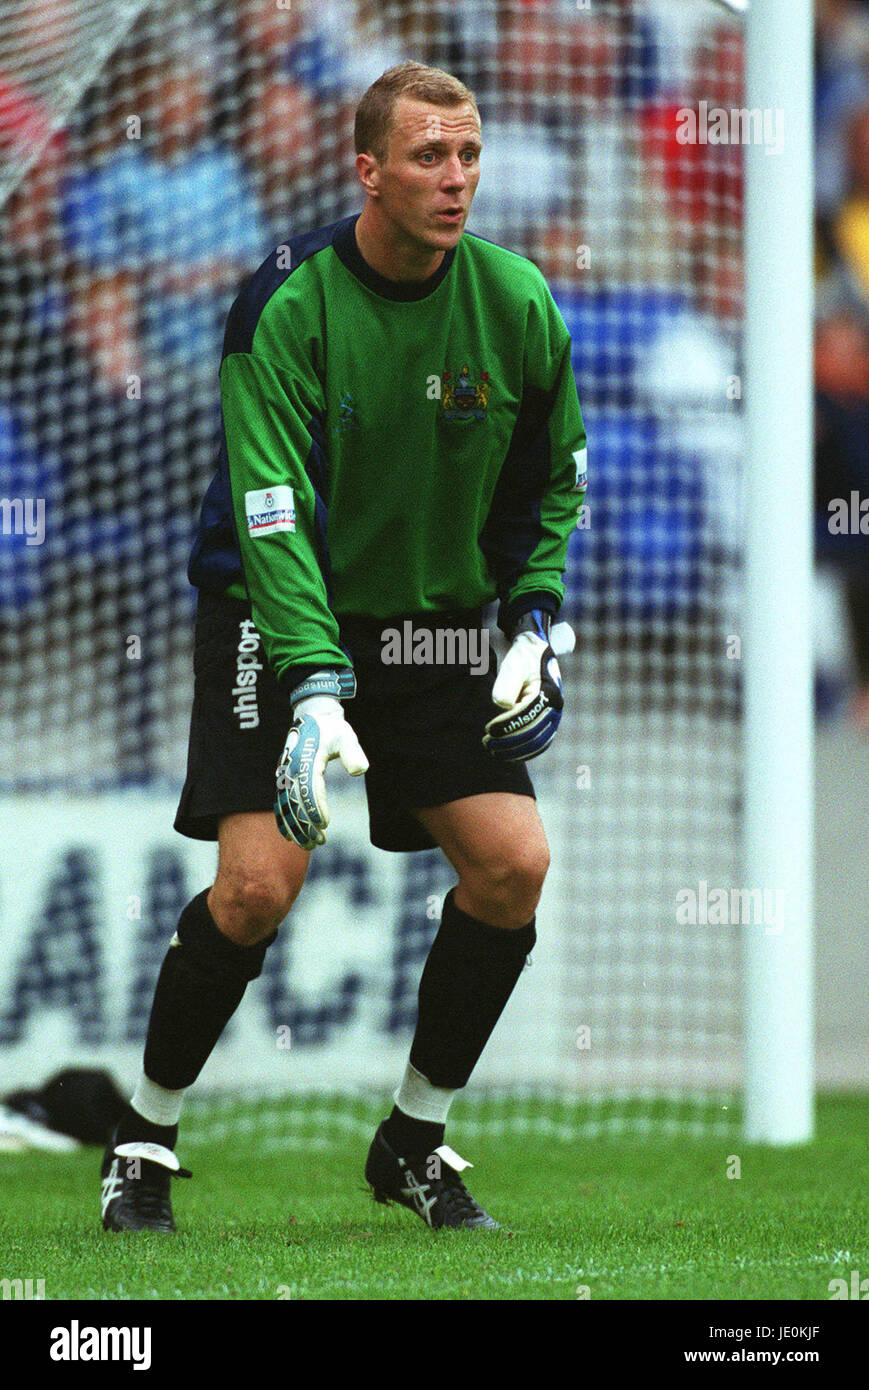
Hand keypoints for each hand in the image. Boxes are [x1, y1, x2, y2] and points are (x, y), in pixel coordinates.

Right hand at [274, 695, 367, 848]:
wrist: (312, 716)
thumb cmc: (332, 729)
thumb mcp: (347, 736)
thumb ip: (353, 752)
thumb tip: (359, 771)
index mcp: (307, 759)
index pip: (309, 788)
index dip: (315, 807)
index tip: (324, 825)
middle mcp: (292, 769)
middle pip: (295, 801)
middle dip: (306, 824)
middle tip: (319, 842)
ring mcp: (286, 775)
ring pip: (286, 806)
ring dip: (295, 827)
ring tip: (308, 845)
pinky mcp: (285, 779)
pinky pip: (281, 803)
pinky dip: (284, 820)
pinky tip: (291, 837)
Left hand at [482, 615, 565, 760]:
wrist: (535, 654)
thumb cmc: (523, 658)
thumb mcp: (513, 665)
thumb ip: (507, 684)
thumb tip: (503, 706)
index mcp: (548, 692)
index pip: (527, 716)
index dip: (506, 726)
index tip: (488, 730)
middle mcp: (555, 707)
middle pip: (532, 733)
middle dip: (508, 741)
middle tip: (486, 742)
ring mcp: (554, 716)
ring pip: (536, 742)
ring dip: (514, 750)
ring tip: (493, 748)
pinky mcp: (549, 722)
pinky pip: (539, 742)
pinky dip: (523, 750)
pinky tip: (506, 752)